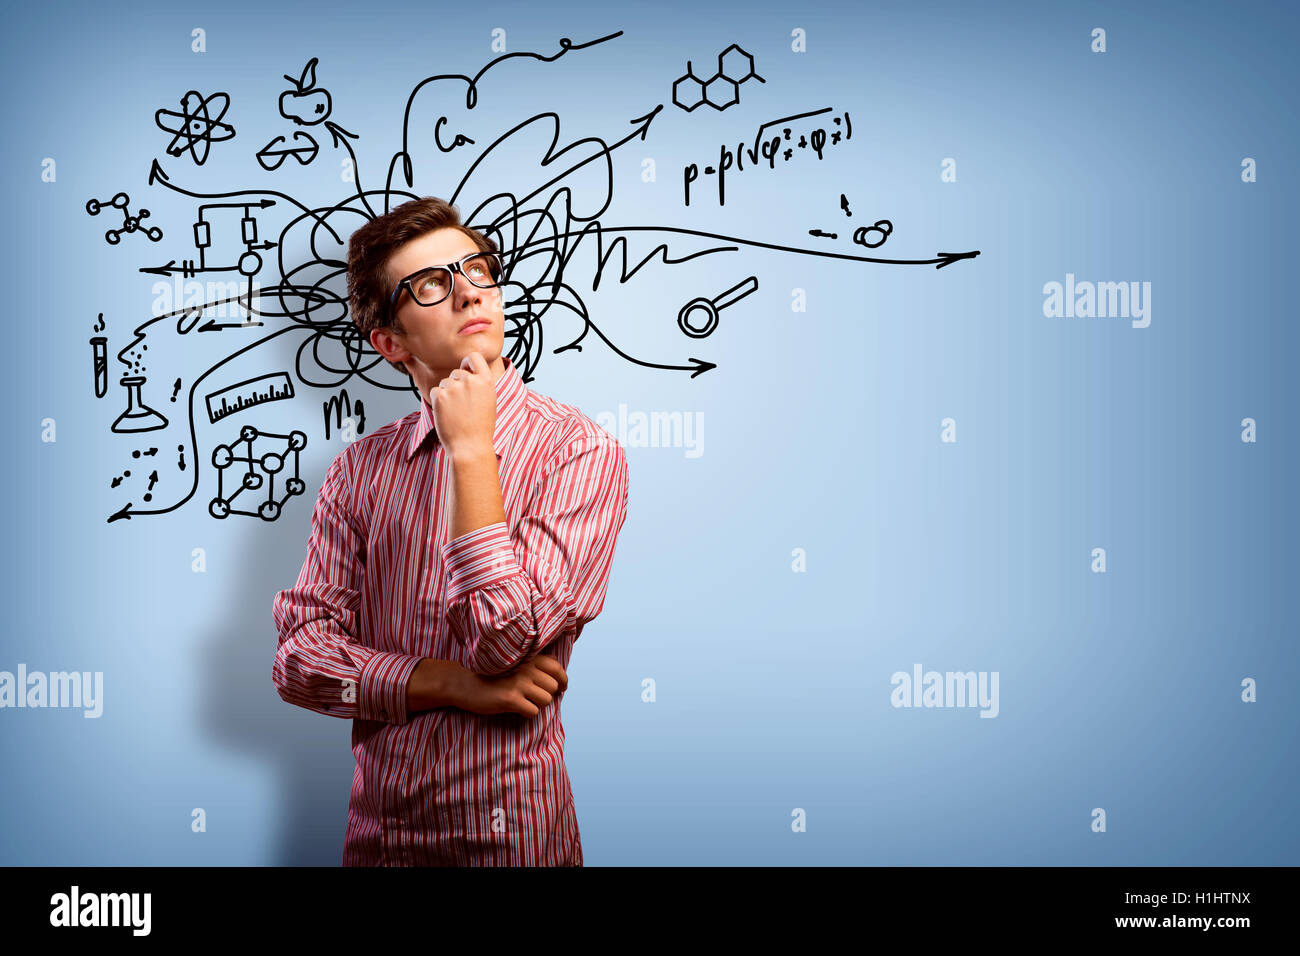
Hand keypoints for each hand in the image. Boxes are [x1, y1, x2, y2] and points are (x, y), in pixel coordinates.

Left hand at [430, 351, 495, 458]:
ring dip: (446, 395)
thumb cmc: (480, 428)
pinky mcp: (440, 396)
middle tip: (461, 405)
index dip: (467, 363)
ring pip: (444, 383)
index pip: (474, 357)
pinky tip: (447, 414)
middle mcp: (470, 381)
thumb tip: (467, 373)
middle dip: (455, 385)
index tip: (466, 371)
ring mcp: (454, 387)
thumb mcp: (489, 401)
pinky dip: (438, 402)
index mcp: (486, 381)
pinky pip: (435, 392)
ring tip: (456, 412)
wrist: (470, 447)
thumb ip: (480, 385)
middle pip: (456, 373)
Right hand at [451, 654, 568, 717]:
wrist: (463, 682)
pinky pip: (533, 711)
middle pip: (554, 687)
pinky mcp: (510, 698)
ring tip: (523, 702)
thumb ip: (532, 665)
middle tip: (534, 698)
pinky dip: (527, 713)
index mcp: (528, 658)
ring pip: (546, 700)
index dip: (562, 680)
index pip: (557, 667)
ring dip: (537, 704)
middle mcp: (526, 668)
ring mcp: (519, 683)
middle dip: (546, 694)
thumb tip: (557, 677)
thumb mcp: (513, 663)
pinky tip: (516, 708)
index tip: (561, 688)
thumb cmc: (490, 675)